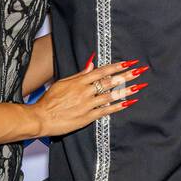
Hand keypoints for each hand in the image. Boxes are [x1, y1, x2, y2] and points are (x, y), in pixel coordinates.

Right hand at [31, 56, 146, 136]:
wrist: (41, 117)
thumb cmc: (50, 100)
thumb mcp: (63, 82)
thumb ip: (79, 75)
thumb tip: (91, 64)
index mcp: (79, 82)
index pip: (101, 71)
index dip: (116, 67)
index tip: (128, 63)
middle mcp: (84, 91)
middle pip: (108, 82)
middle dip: (125, 76)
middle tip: (139, 71)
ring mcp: (87, 104)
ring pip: (109, 96)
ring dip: (125, 90)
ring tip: (138, 86)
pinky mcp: (87, 117)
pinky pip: (105, 111)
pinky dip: (117, 107)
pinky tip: (128, 103)